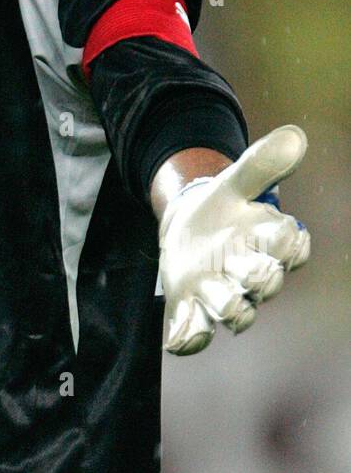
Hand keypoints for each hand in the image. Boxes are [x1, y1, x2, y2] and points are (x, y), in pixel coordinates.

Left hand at [158, 124, 310, 354]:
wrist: (187, 231)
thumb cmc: (222, 209)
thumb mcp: (235, 181)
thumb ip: (262, 163)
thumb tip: (295, 135)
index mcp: (269, 243)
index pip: (293, 247)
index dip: (289, 243)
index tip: (282, 230)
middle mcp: (253, 275)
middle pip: (267, 283)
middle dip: (256, 274)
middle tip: (238, 260)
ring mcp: (223, 296)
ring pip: (237, 312)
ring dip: (224, 303)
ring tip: (206, 288)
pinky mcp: (192, 311)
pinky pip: (196, 335)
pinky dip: (188, 337)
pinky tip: (177, 336)